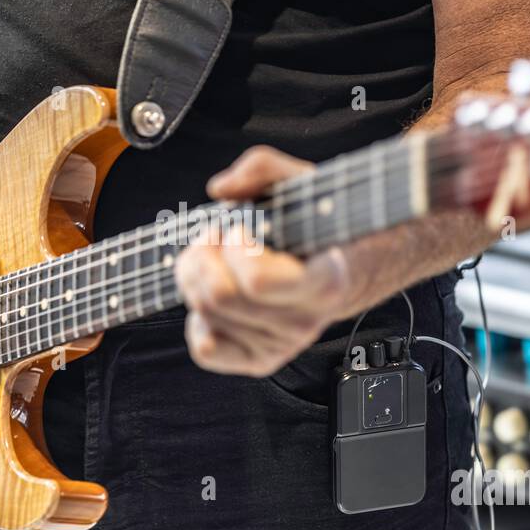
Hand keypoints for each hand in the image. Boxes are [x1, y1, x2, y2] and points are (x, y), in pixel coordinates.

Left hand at [175, 146, 353, 376]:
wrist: (332, 270)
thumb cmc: (313, 226)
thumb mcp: (299, 183)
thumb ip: (262, 167)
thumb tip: (221, 189)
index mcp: (324, 282)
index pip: (257, 281)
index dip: (234, 248)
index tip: (239, 228)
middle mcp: (304, 322)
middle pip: (219, 296)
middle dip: (203, 256)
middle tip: (217, 238)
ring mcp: (281, 347)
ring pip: (205, 315)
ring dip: (197, 277)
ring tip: (216, 259)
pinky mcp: (259, 362)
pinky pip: (206, 350)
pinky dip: (199, 318)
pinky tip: (218, 293)